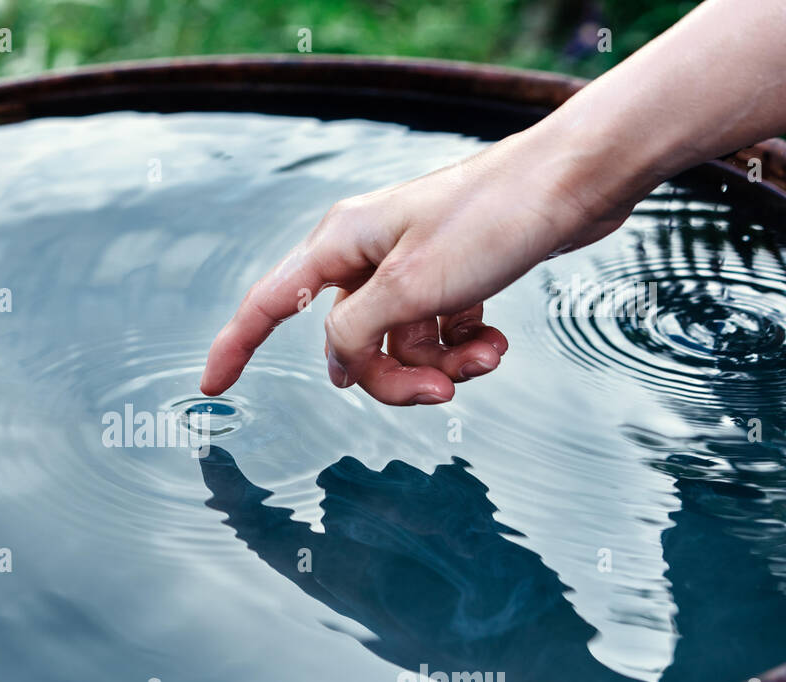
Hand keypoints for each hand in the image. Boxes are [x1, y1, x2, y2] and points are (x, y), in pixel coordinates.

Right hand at [200, 129, 633, 404]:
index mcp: (338, 245)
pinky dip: (465, 347)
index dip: (235, 348)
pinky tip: (496, 340)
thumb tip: (337, 361)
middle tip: (442, 394)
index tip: (211, 388)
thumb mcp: (410, 286)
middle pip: (351, 346)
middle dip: (394, 378)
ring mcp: (409, 267)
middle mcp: (366, 255)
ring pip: (399, 346)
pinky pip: (438, 334)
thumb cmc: (491, 218)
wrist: (573, 183)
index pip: (267, 305)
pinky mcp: (450, 277)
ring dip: (442, 366)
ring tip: (487, 357)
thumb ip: (356, 331)